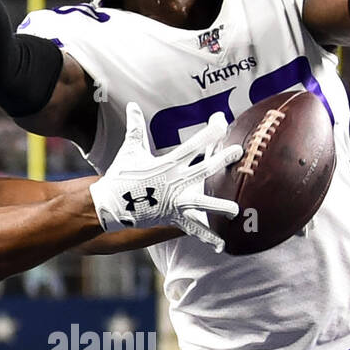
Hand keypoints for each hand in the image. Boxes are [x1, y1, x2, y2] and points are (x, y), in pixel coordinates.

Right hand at [89, 103, 240, 251]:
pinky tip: (221, 245)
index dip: (210, 132)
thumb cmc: (121, 175)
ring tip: (236, 211)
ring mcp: (176, 202)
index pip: (194, 145)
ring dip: (220, 207)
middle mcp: (175, 182)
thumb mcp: (130, 149)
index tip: (223, 120)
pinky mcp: (173, 218)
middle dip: (222, 160)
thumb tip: (131, 105)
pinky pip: (192, 229)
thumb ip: (135, 128)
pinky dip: (207, 238)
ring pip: (203, 203)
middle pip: (204, 170)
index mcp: (168, 164)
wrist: (110, 204)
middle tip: (238, 151)